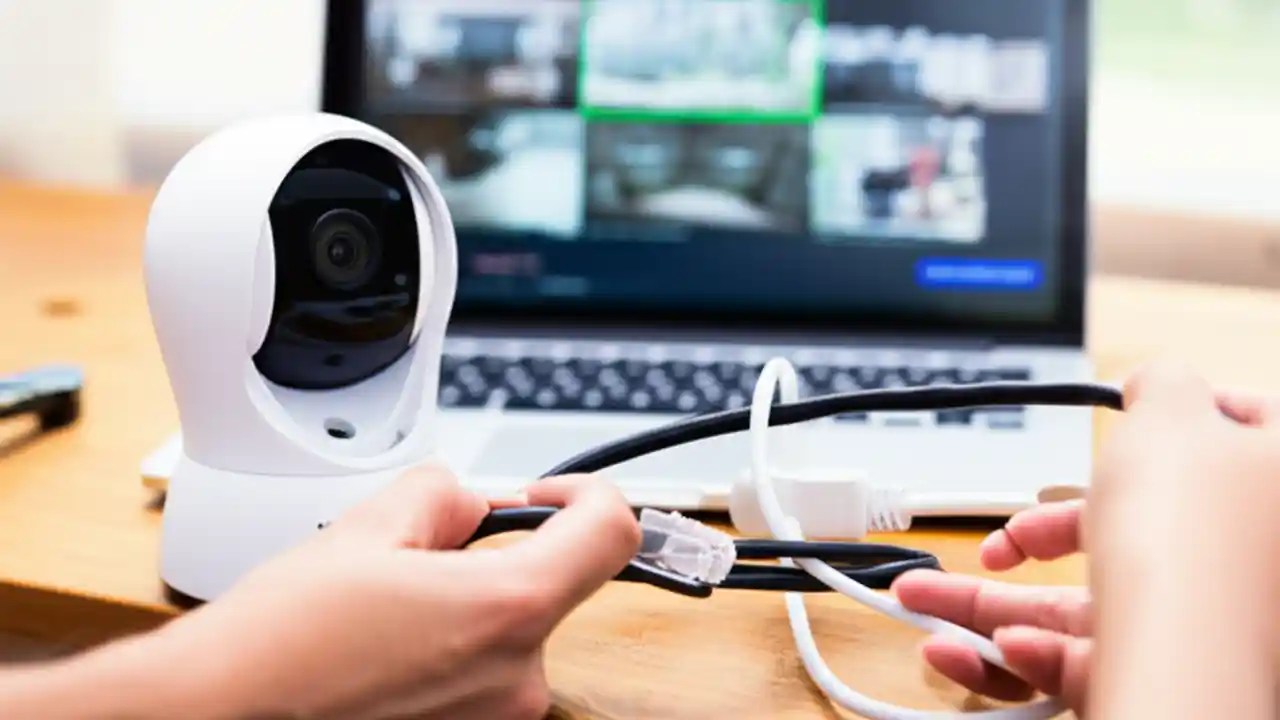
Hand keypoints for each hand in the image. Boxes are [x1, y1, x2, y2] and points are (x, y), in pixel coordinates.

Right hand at [144, 465, 639, 719]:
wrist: (221, 717)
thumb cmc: (280, 642)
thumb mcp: (369, 528)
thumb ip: (446, 496)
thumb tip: (477, 502)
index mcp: (508, 608)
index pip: (613, 531)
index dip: (586, 494)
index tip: (546, 494)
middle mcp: (520, 677)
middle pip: (550, 582)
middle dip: (493, 558)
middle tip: (416, 561)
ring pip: (511, 631)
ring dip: (466, 609)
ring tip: (386, 617)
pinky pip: (487, 676)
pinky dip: (452, 654)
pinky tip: (386, 655)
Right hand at [893, 361, 1279, 717]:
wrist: (1193, 671)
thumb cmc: (1195, 535)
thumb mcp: (1170, 415)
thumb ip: (1160, 382)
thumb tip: (1151, 382)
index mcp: (1266, 485)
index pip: (1230, 438)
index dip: (1168, 425)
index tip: (1121, 421)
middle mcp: (1239, 562)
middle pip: (1122, 534)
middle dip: (1025, 539)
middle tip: (990, 544)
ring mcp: (1198, 629)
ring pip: (1076, 609)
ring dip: (985, 606)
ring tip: (920, 600)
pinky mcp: (1154, 682)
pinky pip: (1077, 665)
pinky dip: (1027, 654)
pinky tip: (999, 646)